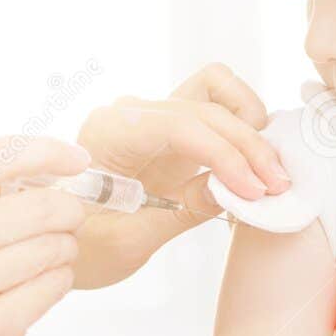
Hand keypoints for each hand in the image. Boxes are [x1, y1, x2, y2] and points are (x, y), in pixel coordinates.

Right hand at [0, 136, 91, 335]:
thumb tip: (36, 167)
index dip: (47, 152)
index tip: (76, 158)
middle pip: (37, 204)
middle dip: (67, 212)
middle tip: (69, 224)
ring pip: (52, 247)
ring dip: (64, 252)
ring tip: (46, 262)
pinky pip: (52, 287)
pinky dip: (57, 283)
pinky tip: (38, 289)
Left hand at [73, 63, 291, 287]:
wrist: (59, 240)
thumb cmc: (81, 245)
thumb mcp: (126, 242)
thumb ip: (180, 213)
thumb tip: (232, 191)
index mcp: (109, 133)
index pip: (180, 126)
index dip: (226, 155)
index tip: (255, 191)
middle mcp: (131, 114)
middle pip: (206, 108)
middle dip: (248, 146)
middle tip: (276, 189)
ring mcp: (152, 117)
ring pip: (216, 90)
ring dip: (248, 125)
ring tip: (265, 172)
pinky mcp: (171, 131)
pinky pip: (214, 107)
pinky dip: (240, 128)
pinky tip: (250, 166)